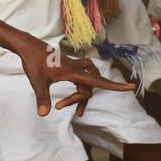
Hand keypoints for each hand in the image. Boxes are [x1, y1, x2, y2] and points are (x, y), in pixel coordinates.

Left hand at [15, 40, 133, 115]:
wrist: (28, 46)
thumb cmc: (33, 62)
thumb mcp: (36, 82)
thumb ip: (42, 98)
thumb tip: (43, 114)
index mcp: (73, 72)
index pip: (99, 81)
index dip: (115, 86)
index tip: (131, 86)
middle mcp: (77, 68)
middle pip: (90, 86)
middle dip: (79, 100)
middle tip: (59, 107)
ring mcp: (74, 66)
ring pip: (88, 80)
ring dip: (81, 95)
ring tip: (66, 107)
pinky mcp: (69, 65)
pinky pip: (83, 75)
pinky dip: (80, 86)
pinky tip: (72, 92)